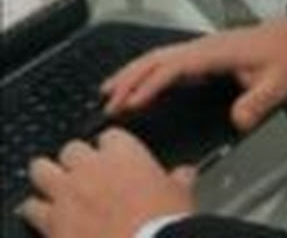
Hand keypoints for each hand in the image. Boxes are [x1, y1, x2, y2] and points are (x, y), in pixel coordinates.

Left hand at [19, 128, 193, 237]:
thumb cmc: (164, 219)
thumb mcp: (180, 193)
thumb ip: (179, 178)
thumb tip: (185, 173)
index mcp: (124, 152)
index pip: (110, 136)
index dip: (111, 148)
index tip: (114, 157)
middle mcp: (92, 165)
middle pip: (72, 148)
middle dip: (76, 159)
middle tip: (84, 172)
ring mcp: (68, 191)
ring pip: (42, 169)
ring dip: (48, 175)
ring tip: (55, 184)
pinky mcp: (51, 220)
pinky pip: (31, 206)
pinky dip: (36, 208)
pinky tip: (43, 213)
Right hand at [103, 12, 286, 131]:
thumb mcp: (278, 84)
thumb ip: (256, 103)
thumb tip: (236, 120)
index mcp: (218, 51)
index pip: (174, 66)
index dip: (150, 84)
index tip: (130, 103)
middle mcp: (208, 45)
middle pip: (160, 57)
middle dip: (130, 76)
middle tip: (106, 99)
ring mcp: (209, 47)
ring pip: (164, 56)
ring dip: (137, 71)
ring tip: (113, 90)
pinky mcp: (212, 53)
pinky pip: (174, 60)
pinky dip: (153, 71)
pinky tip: (147, 84)